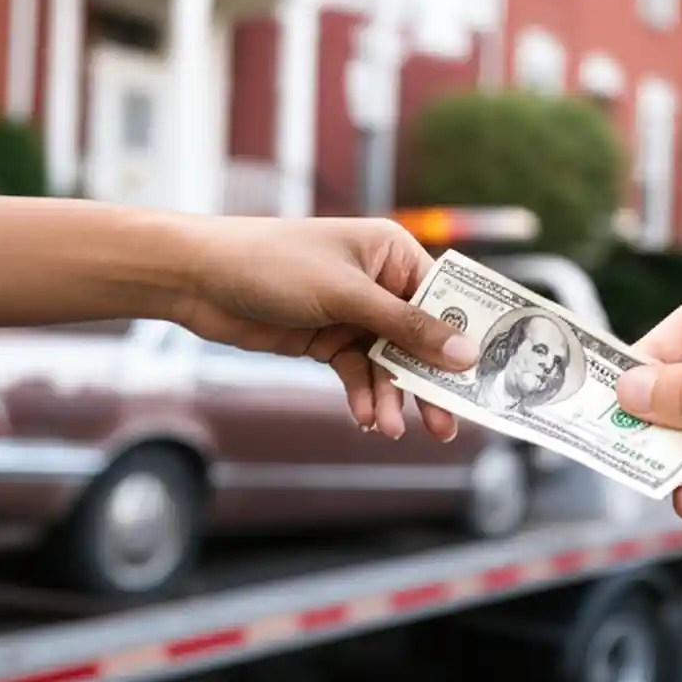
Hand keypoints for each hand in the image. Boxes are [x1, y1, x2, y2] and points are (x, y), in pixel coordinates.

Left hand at [170, 216, 478, 441]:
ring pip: (388, 363)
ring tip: (389, 429)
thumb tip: (464, 353)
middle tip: (445, 426)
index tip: (482, 378)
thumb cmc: (274, 264)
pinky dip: (362, 395)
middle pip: (420, 339)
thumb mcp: (346, 296)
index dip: (463, 338)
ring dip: (391, 396)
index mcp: (391, 252)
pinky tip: (363, 417)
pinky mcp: (328, 339)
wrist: (199, 279)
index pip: (443, 299)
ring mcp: (353, 313)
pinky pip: (358, 373)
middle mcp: (379, 282)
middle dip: (429, 382)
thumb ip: (406, 328)